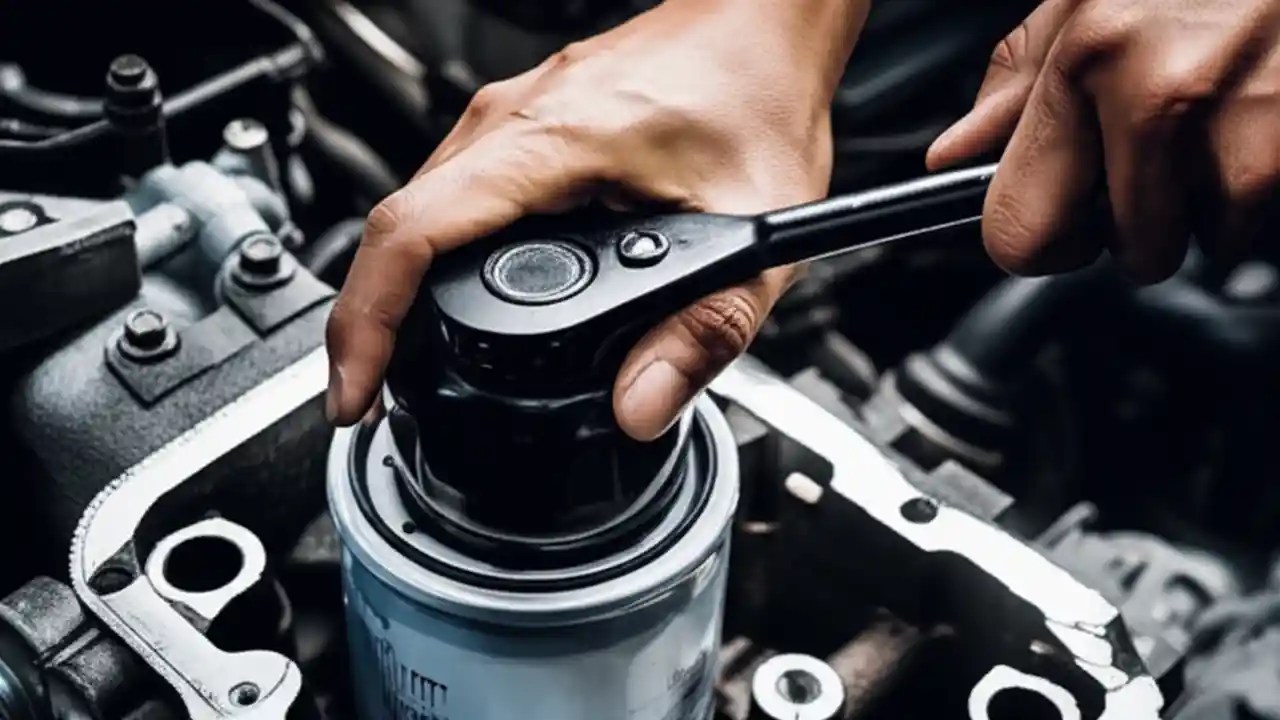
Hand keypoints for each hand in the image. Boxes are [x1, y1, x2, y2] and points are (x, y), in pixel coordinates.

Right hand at [325, 0, 867, 438]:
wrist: (764, 24)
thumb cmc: (758, 94)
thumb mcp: (754, 231)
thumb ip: (703, 332)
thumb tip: (640, 407)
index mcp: (552, 143)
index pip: (411, 233)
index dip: (366, 324)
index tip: (357, 391)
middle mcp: (511, 122)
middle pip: (398, 228)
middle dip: (371, 323)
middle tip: (374, 399)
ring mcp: (510, 119)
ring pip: (421, 211)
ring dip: (399, 292)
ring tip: (400, 366)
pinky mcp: (524, 128)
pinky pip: (455, 197)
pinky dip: (436, 258)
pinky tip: (452, 301)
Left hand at [928, 0, 1279, 281]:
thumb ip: (1022, 79)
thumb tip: (957, 155)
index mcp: (1088, 54)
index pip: (1019, 228)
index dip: (1038, 240)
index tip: (1059, 220)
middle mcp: (1157, 91)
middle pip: (1114, 251)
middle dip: (1127, 228)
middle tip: (1147, 164)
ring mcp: (1236, 121)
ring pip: (1190, 243)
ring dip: (1194, 208)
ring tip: (1207, 125)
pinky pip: (1245, 222)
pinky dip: (1246, 193)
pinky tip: (1248, 124)